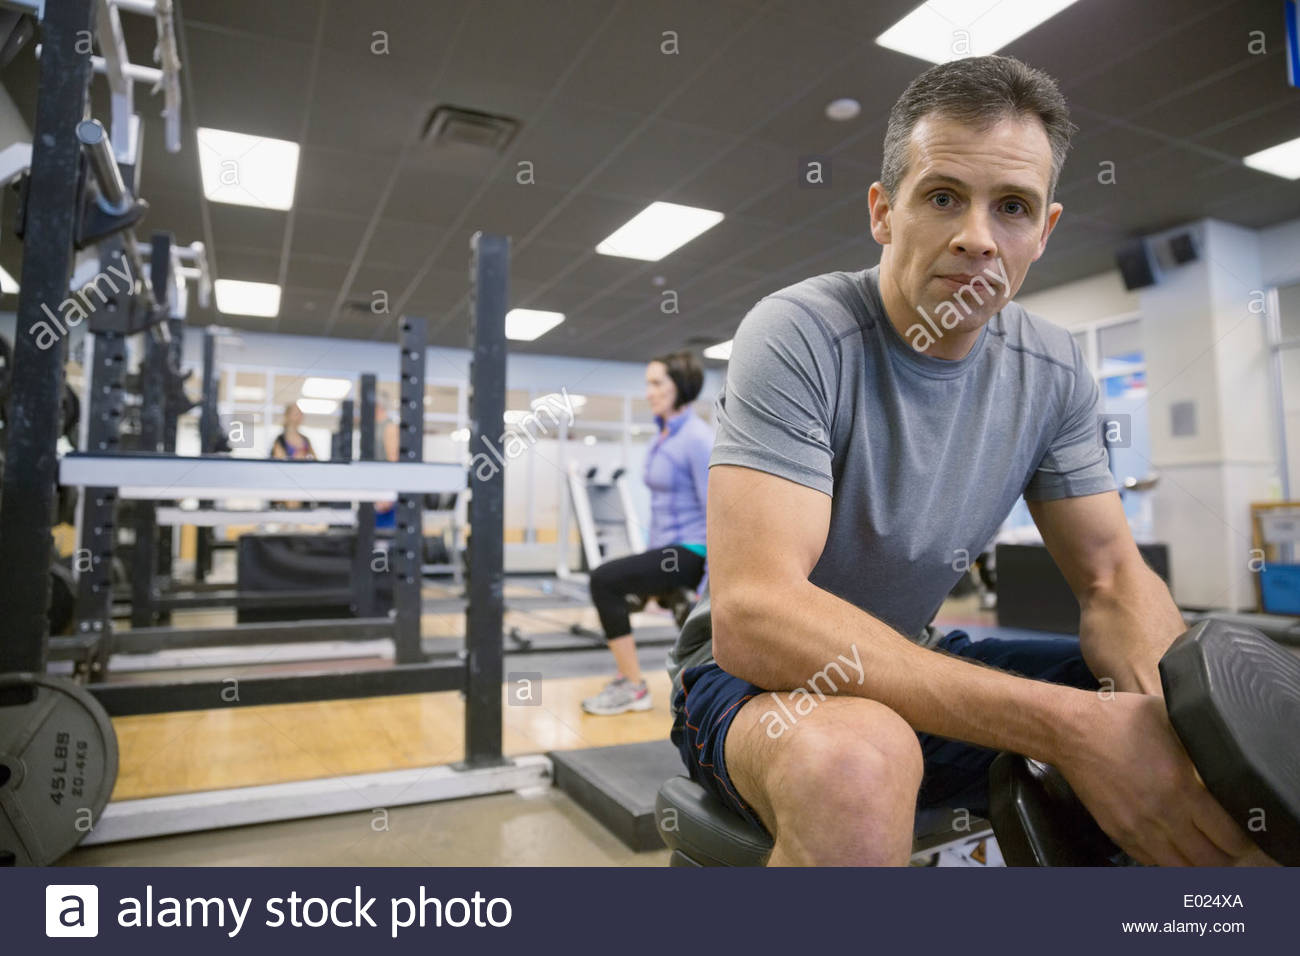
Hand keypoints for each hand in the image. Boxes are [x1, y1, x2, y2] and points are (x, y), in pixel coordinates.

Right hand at [1055, 692, 1257, 865]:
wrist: (1070, 731)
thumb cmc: (1118, 719)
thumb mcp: (1170, 719)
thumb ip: (1198, 744)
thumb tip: (1223, 756)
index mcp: (1180, 788)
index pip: (1227, 835)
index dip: (1240, 837)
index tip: (1241, 829)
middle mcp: (1161, 816)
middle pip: (1208, 861)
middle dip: (1224, 856)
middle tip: (1227, 844)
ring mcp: (1137, 829)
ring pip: (1180, 869)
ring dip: (1196, 864)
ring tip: (1201, 850)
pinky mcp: (1117, 832)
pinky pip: (1151, 862)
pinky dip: (1167, 860)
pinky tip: (1171, 845)